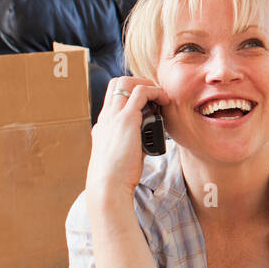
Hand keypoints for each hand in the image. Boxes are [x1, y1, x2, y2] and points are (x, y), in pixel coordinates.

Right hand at [86, 77, 169, 204]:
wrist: (108, 186)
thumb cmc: (116, 177)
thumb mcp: (119, 155)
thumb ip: (128, 142)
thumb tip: (142, 142)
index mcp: (103, 125)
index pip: (113, 96)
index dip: (129, 92)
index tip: (147, 101)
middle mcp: (106, 116)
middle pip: (117, 83)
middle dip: (137, 82)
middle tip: (155, 94)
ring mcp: (114, 116)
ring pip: (126, 82)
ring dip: (146, 84)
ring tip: (161, 95)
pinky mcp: (126, 120)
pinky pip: (141, 93)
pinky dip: (155, 91)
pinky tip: (165, 100)